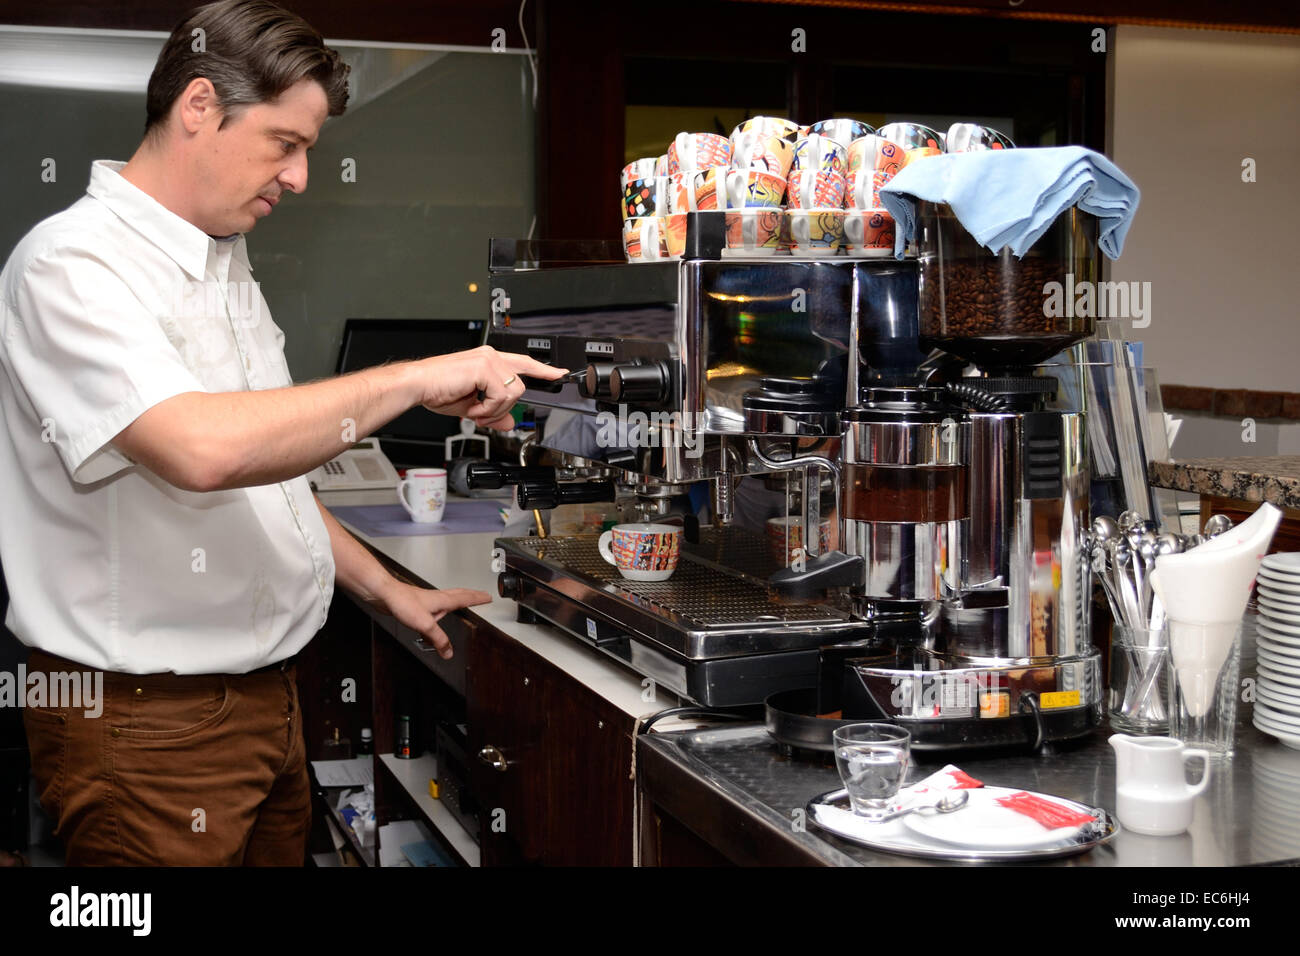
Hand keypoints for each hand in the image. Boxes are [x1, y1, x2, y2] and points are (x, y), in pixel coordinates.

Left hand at [368, 581, 490, 658]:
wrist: (385, 594)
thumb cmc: (403, 602)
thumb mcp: (425, 625)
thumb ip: (438, 639)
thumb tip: (448, 652)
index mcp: (443, 600)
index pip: (466, 598)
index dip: (478, 598)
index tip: (488, 597)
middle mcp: (437, 598)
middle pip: (459, 594)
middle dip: (472, 595)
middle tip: (480, 596)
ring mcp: (427, 600)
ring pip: (448, 599)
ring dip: (457, 600)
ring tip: (462, 604)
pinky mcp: (418, 604)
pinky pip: (436, 607)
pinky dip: (441, 611)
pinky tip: (435, 619)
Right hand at [417, 345, 566, 429]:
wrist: (417, 385)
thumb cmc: (436, 390)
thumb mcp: (472, 407)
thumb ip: (494, 413)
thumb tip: (509, 423)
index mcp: (488, 360)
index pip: (523, 363)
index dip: (543, 370)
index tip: (559, 374)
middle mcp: (491, 356)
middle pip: (520, 386)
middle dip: (504, 408)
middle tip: (482, 415)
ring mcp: (489, 360)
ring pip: (513, 393)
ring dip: (494, 410)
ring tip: (474, 411)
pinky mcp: (484, 367)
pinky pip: (501, 396)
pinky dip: (488, 409)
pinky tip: (473, 408)